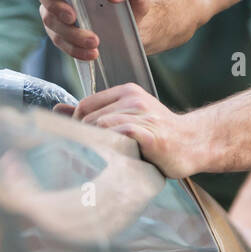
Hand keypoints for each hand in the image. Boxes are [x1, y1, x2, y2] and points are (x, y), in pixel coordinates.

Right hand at [21, 0, 151, 61]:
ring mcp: (57, 7)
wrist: (135, 21)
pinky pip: (58, 40)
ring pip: (49, 18)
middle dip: (52, 3)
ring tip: (95, 41)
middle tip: (73, 17)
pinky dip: (73, 48)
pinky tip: (91, 53)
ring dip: (69, 33)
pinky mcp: (61, 30)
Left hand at [53, 82, 205, 178]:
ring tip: (103, 159)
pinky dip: (112, 146)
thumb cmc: (156, 134)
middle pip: (90, 117)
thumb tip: (58, 110)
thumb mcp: (125, 118)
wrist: (193, 143)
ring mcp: (143, 115)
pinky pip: (120, 135)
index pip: (86, 105)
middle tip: (91, 155)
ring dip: (97, 144)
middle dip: (85, 137)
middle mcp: (134, 99)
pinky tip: (117, 158)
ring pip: (101, 126)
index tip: (84, 141)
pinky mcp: (150, 133)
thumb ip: (93, 113)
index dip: (78, 125)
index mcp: (126, 92)